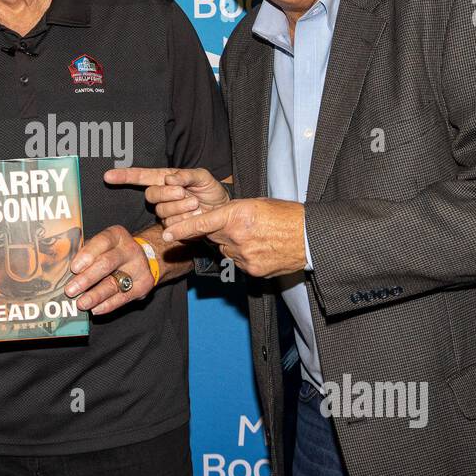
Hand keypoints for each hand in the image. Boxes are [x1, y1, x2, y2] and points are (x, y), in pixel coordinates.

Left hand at [65, 225, 154, 314]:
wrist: (142, 259)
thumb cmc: (111, 252)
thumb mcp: (100, 246)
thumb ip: (85, 253)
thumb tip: (62, 269)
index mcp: (116, 235)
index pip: (102, 242)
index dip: (87, 254)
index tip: (74, 268)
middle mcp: (130, 249)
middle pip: (107, 264)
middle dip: (87, 279)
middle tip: (70, 290)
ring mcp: (139, 267)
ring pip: (114, 284)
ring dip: (95, 296)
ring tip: (81, 304)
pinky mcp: (144, 285)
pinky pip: (123, 298)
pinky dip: (107, 305)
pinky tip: (95, 309)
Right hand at [104, 167, 230, 226]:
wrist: (222, 212)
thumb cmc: (211, 191)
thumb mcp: (203, 177)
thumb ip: (187, 175)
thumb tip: (169, 178)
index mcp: (165, 179)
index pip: (141, 177)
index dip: (124, 176)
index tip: (108, 176)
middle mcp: (162, 196)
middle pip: (151, 195)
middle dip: (167, 194)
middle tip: (184, 193)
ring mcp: (165, 213)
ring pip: (162, 211)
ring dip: (180, 208)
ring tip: (196, 205)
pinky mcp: (171, 227)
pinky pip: (171, 224)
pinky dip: (185, 220)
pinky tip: (194, 216)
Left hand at [162, 199, 305, 278]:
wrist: (310, 237)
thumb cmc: (286, 215)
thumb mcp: (256, 204)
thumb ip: (232, 213)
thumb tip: (216, 222)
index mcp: (237, 216)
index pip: (203, 223)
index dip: (182, 229)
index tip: (166, 233)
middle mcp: (237, 237)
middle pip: (215, 238)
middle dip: (221, 233)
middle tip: (242, 227)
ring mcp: (244, 257)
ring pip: (226, 252)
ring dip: (234, 245)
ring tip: (257, 238)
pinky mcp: (252, 271)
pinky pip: (239, 264)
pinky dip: (245, 257)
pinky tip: (261, 250)